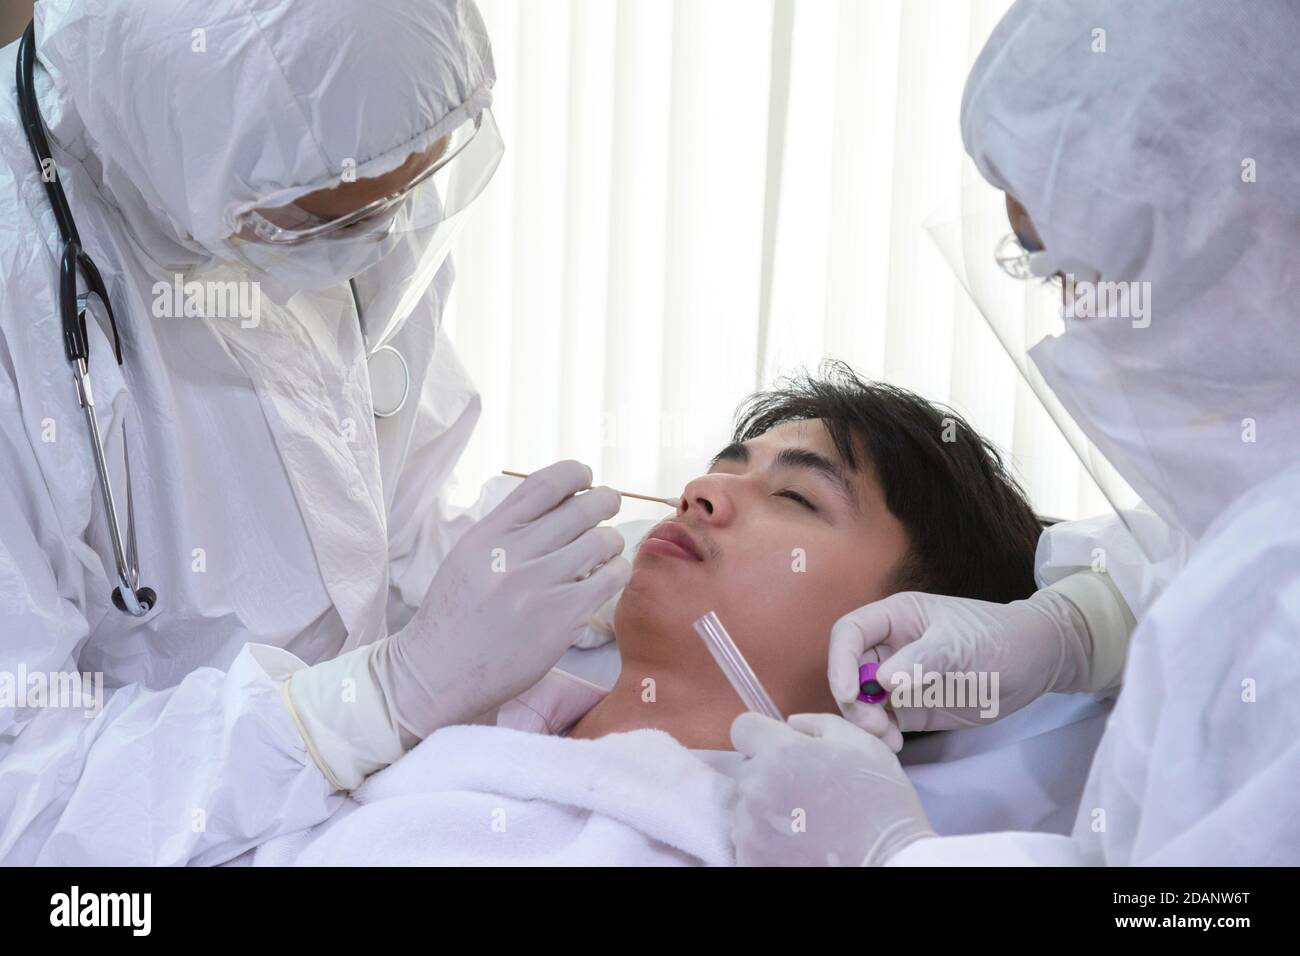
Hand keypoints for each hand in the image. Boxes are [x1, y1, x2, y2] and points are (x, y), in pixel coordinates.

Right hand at [374, 459, 630, 738]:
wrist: (436, 673)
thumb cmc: (455, 615)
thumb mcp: (469, 556)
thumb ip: (508, 528)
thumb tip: (562, 499)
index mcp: (488, 533)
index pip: (544, 484)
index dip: (576, 474)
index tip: (587, 479)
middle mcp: (513, 552)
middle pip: (582, 507)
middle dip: (606, 500)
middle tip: (609, 506)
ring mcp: (537, 584)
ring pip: (601, 540)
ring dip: (611, 541)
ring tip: (606, 550)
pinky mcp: (560, 617)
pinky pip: (609, 579)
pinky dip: (617, 571)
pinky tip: (608, 576)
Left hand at [730, 712, 934, 865]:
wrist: (891, 862)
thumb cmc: (880, 801)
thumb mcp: (861, 744)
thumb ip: (817, 724)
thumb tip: (791, 724)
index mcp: (779, 752)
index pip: (743, 729)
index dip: (762, 736)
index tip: (781, 750)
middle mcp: (757, 787)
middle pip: (748, 769)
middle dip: (771, 774)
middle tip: (807, 792)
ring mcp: (751, 828)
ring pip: (748, 806)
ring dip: (770, 809)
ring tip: (808, 822)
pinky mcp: (751, 858)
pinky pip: (750, 839)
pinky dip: (770, 841)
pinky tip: (802, 843)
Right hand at [827, 587, 1091, 734]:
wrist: (1037, 663)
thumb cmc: (998, 638)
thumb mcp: (960, 645)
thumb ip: (921, 660)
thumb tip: (884, 681)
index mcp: (895, 618)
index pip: (849, 633)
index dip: (840, 661)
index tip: (849, 693)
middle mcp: (889, 647)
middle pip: (849, 672)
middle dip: (853, 700)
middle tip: (874, 726)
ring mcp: (899, 679)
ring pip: (861, 701)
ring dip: (865, 723)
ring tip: (890, 739)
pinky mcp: (911, 708)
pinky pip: (883, 722)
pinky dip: (881, 735)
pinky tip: (896, 744)